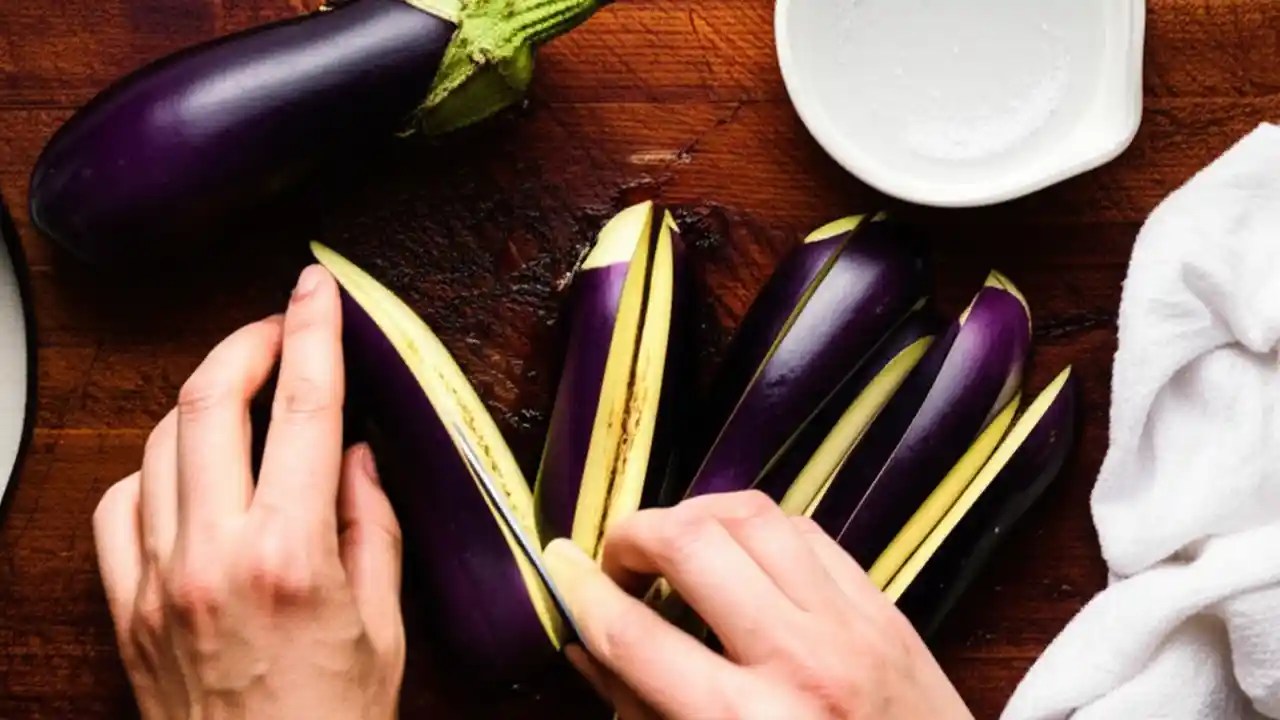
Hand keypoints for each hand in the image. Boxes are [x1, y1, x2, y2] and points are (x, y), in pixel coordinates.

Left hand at [92, 265, 404, 719]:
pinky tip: (187, 473)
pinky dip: (152, 469)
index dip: (312, 331)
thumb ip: (373, 527)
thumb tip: (359, 457)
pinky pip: (117, 507)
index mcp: (292, 556)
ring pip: (158, 443)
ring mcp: (158, 580)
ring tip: (243, 397)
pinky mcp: (127, 609)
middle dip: (244, 341)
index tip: (317, 289)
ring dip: (202, 400)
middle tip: (277, 326)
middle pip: (209, 401)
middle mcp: (214, 555)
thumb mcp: (384, 627)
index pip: (306, 407)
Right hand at [545, 491, 972, 719]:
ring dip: (696, 517)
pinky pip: (807, 530)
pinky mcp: (882, 607)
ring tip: (675, 548)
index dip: (582, 595)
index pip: (636, 636)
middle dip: (635, 537)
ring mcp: (850, 626)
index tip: (563, 574)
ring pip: (753, 516)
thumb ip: (642, 708)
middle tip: (620, 562)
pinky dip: (758, 529)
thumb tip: (587, 641)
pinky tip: (740, 555)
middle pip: (694, 545)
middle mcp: (799, 663)